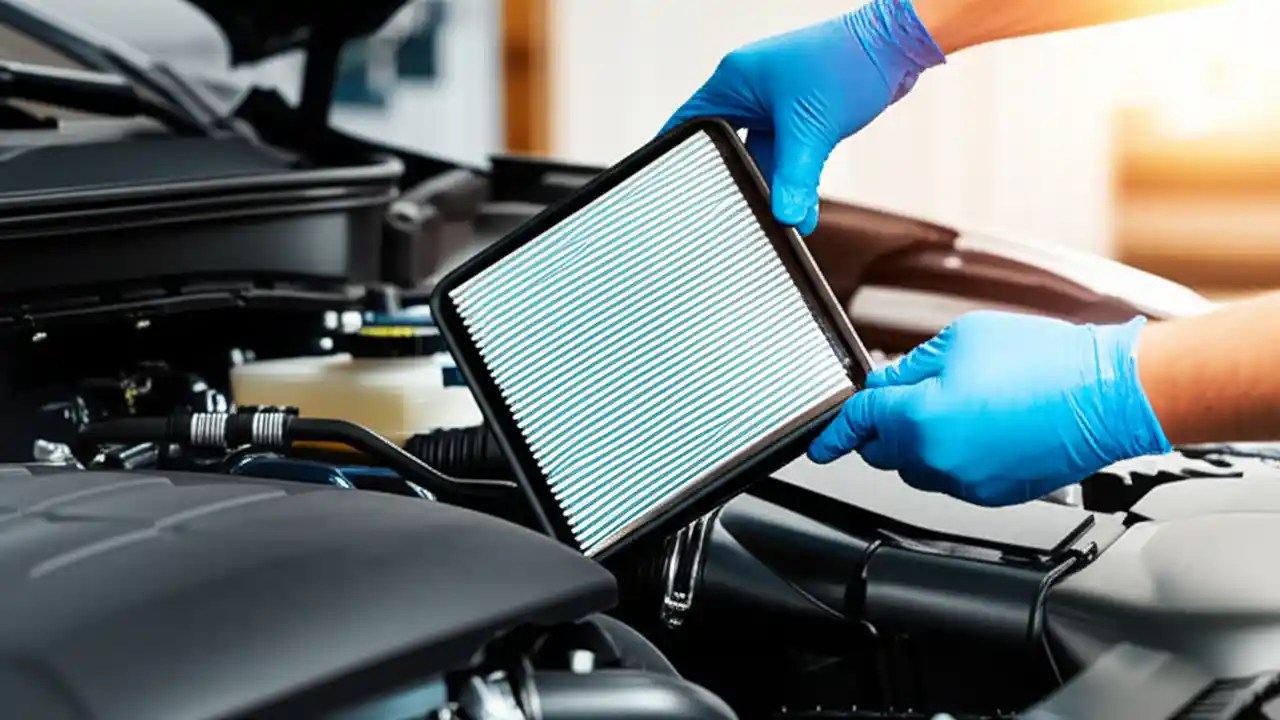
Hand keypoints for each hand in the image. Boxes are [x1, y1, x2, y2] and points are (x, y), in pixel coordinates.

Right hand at [661, 0, 944, 234]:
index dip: (677, 152)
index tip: (665, 183)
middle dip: (735, 177)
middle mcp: (750, 88)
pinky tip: (800, 205)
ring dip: (772, 182)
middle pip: (727, 145)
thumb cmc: (850, 63)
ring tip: (778, 216)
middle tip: (730, 210)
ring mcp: (774, 101)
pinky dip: (791, 176)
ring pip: (761, 154)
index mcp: (735, 80)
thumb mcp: (813, 128)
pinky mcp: (798, 113)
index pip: (691, 121)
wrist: (896, 47)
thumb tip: (786, 217)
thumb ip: (795, 176)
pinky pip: (785, 152)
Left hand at [807, 312, 1171, 505]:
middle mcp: (936, 461)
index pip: (860, 422)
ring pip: (919, 467)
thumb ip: (909, 367)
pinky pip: (954, 477)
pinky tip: (988, 425)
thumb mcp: (960, 339)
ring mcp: (965, 484)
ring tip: (966, 404)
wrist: (1107, 394)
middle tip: (915, 396)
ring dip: (923, 441)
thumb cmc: (1043, 361)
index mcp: (918, 420)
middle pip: (884, 451)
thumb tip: (885, 384)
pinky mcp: (993, 495)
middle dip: (888, 426)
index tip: (821, 443)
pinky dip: (956, 455)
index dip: (836, 429)